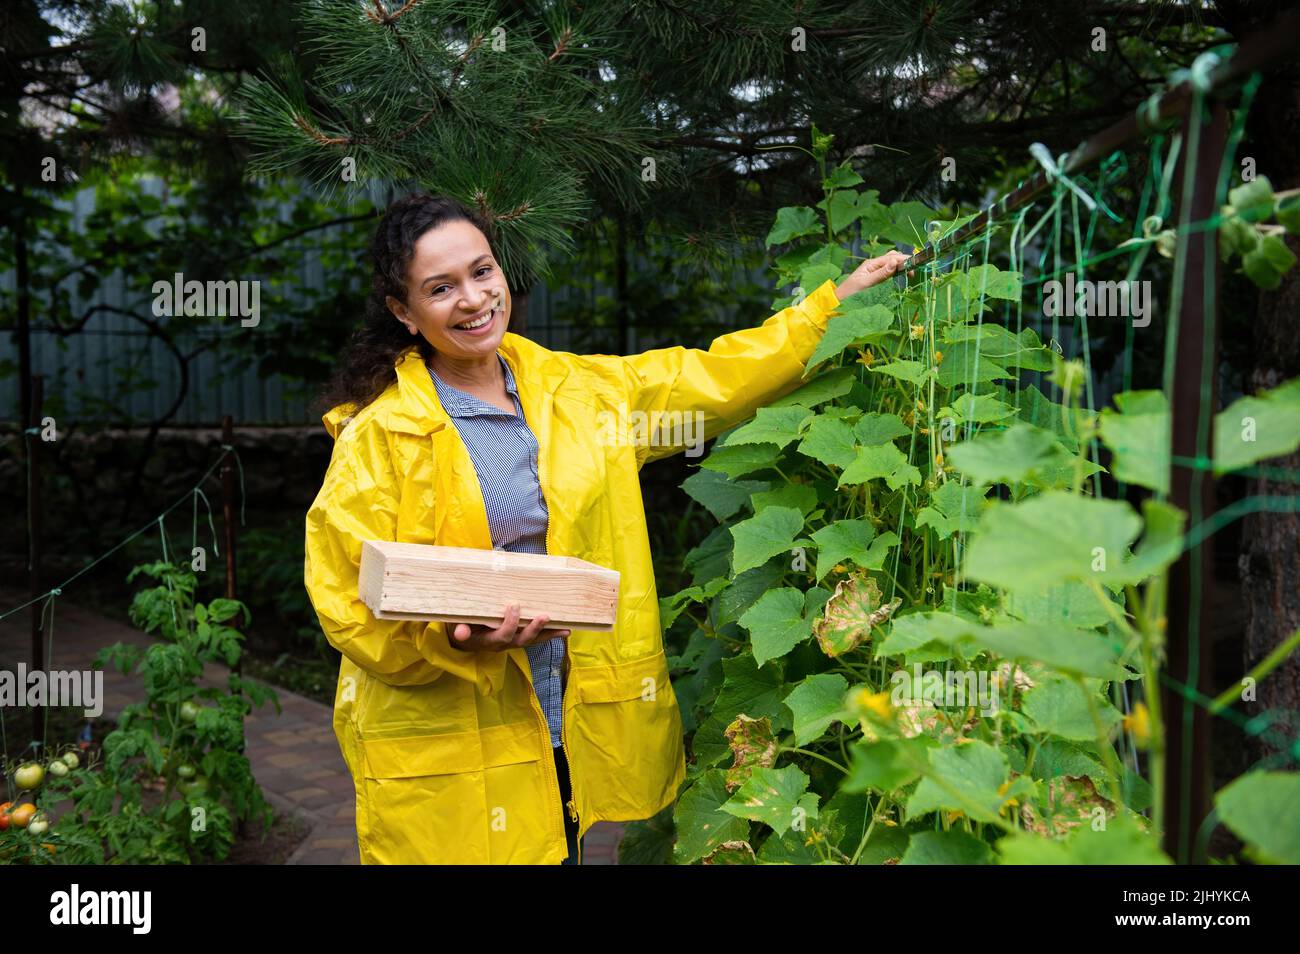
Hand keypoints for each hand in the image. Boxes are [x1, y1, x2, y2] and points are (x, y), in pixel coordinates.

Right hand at [446, 603, 570, 651]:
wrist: (462, 637)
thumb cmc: (460, 626)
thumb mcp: (455, 627)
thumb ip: (460, 629)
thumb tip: (461, 633)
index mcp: (488, 640)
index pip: (503, 635)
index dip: (511, 623)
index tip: (515, 605)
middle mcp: (503, 644)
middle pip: (522, 640)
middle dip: (534, 629)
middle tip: (544, 616)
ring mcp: (512, 642)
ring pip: (532, 640)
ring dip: (548, 634)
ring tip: (564, 629)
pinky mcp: (518, 638)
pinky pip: (536, 638)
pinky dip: (550, 634)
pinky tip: (564, 630)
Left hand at [835, 250, 911, 300]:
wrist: (841, 300)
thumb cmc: (850, 292)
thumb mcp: (866, 283)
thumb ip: (881, 274)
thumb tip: (895, 262)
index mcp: (872, 263)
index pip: (891, 257)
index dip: (904, 260)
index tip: (915, 265)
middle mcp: (874, 264)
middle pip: (892, 257)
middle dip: (904, 261)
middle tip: (914, 271)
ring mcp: (875, 270)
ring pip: (891, 262)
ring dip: (901, 265)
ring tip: (910, 273)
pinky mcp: (875, 276)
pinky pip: (888, 270)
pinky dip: (896, 270)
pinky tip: (901, 274)